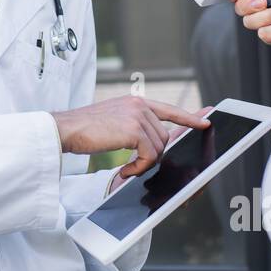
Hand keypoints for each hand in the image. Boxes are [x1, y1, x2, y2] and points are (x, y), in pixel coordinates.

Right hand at [53, 97, 210, 178]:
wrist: (66, 129)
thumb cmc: (83, 129)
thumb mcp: (112, 120)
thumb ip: (132, 124)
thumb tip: (149, 141)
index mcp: (135, 102)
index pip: (168, 109)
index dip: (188, 117)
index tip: (205, 121)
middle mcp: (139, 105)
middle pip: (164, 137)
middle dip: (152, 155)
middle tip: (133, 165)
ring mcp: (138, 116)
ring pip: (159, 148)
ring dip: (144, 163)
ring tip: (125, 166)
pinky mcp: (134, 130)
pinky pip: (150, 156)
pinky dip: (139, 167)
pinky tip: (124, 169)